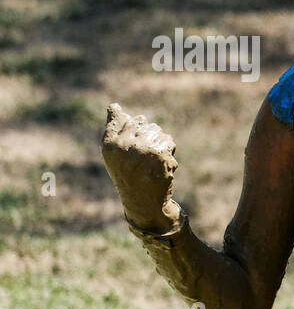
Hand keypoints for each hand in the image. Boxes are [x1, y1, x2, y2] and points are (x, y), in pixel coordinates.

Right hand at [101, 103, 182, 232]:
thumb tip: (113, 106)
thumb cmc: (128, 175)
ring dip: (160, 145)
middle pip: (144, 123)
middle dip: (148, 137)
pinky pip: (169, 142)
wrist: (144, 202)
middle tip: (143, 159)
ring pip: (158, 131)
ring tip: (151, 163)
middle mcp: (123, 145)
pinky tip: (161, 167)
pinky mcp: (160, 155)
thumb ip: (115, 128)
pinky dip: (169, 153)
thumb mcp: (115, 152)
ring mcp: (142, 150)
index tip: (136, 148)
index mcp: (109, 144)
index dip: (136, 131)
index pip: (128, 119)